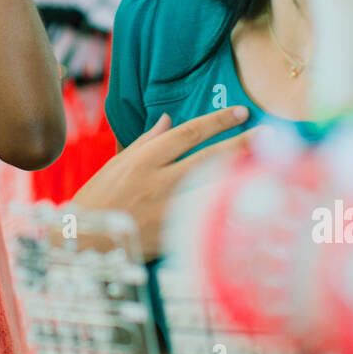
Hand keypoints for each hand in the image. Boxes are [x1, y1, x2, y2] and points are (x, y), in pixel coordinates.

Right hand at [72, 107, 253, 260]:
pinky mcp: (171, 236)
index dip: (217, 121)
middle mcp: (158, 182)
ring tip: (270, 169)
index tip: (242, 112)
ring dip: (243, 179)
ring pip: (213, 191)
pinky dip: (227, 215)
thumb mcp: (118, 163)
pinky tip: (252, 209)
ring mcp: (166, 211)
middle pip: (209, 158)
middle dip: (242, 145)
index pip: (188, 133)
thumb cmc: (98, 199)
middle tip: (270, 135)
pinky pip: (206, 222)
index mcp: (144, 160)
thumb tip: (169, 120)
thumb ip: (148, 142)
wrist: (81, 241)